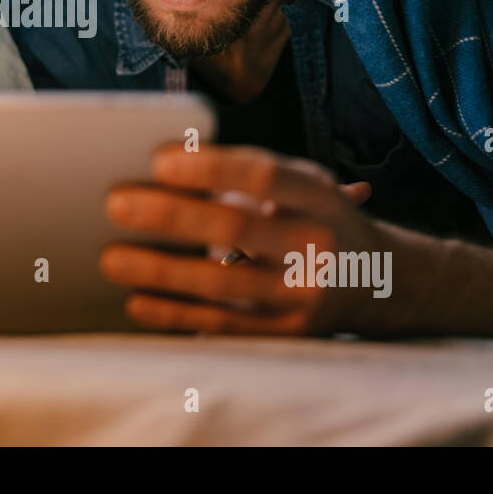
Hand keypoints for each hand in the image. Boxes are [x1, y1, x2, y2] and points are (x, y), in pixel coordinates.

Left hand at [100, 144, 400, 335]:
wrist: (381, 279)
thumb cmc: (315, 216)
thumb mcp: (302, 184)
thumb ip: (247, 173)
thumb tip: (171, 160)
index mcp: (320, 196)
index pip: (265, 174)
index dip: (212, 165)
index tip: (158, 158)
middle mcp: (318, 244)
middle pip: (238, 226)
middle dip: (171, 214)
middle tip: (115, 203)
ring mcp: (304, 294)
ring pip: (224, 283)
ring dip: (162, 271)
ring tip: (111, 257)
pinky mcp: (287, 335)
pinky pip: (224, 326)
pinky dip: (177, 316)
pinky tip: (136, 302)